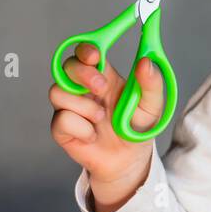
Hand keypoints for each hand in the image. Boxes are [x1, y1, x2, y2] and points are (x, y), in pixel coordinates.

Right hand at [49, 43, 164, 194]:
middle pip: (67, 67)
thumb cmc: (135, 130)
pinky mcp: (61, 128)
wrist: (128, 161)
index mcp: (104, 77)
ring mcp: (70, 107)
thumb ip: (151, 84)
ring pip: (58, 92)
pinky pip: (62, 120)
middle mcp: (83, 89)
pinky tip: (92, 135)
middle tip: (102, 89)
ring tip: (101, 119)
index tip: (95, 56)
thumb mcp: (152, 107)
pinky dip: (81, 129)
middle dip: (83, 74)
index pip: (86, 53)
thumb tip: (145, 62)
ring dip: (84, 107)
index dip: (85, 50)